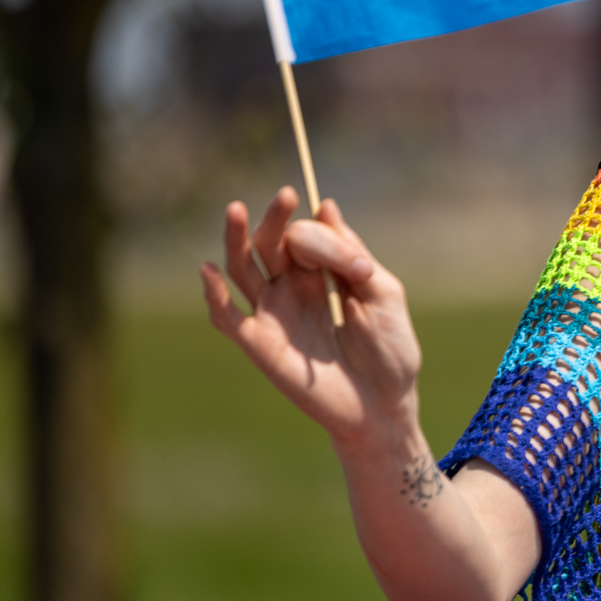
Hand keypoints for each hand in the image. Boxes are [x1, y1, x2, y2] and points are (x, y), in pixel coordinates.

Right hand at [201, 187, 422, 447]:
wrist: (385, 405)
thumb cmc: (390, 351)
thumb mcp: (384, 295)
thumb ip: (354, 255)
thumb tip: (326, 204)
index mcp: (324, 274)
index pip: (306, 237)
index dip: (323, 238)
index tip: (356, 266)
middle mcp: (293, 289)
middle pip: (270, 244)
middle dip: (275, 219)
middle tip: (284, 196)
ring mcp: (273, 314)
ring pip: (242, 269)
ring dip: (236, 240)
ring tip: (237, 210)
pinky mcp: (260, 344)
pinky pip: (227, 317)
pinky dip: (214, 295)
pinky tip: (209, 270)